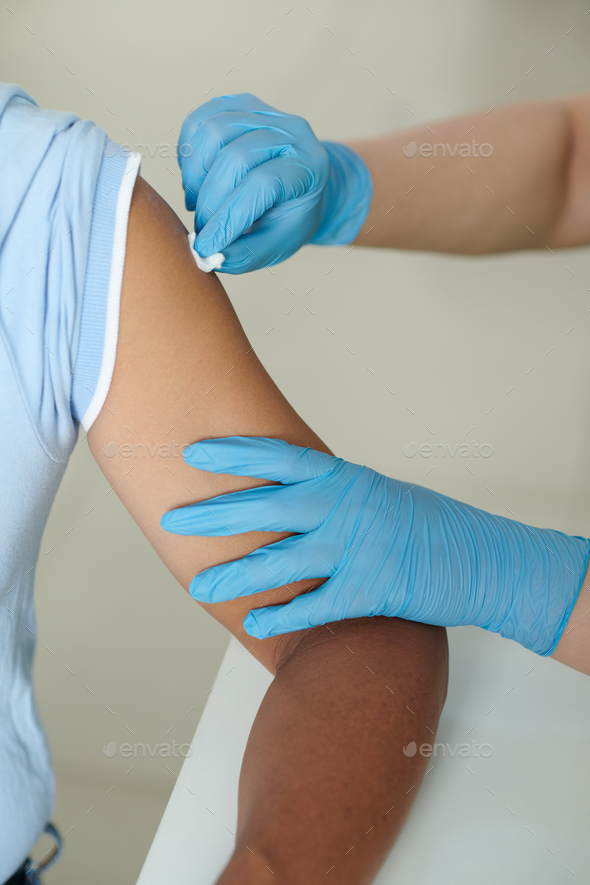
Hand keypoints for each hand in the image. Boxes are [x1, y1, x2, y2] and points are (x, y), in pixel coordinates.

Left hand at [161, 437, 588, 654]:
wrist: (484, 559)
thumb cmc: (431, 525)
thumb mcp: (380, 495)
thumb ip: (336, 494)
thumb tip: (292, 493)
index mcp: (348, 479)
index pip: (282, 458)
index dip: (236, 455)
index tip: (196, 453)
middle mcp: (347, 508)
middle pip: (268, 507)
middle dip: (216, 513)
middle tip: (174, 517)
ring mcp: (358, 548)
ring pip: (282, 561)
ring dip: (236, 575)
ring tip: (199, 586)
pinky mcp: (371, 591)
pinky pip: (316, 606)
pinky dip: (284, 616)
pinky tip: (255, 624)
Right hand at [178, 93, 371, 272]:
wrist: (298, 186)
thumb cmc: (289, 217)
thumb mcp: (277, 245)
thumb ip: (246, 255)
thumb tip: (208, 256)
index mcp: (310, 167)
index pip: (263, 184)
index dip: (229, 216)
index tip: (206, 244)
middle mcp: (291, 132)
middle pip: (237, 156)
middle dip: (210, 199)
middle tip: (202, 227)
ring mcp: (264, 112)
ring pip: (215, 131)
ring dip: (195, 174)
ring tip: (196, 203)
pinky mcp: (238, 105)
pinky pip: (201, 120)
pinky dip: (189, 152)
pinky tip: (195, 180)